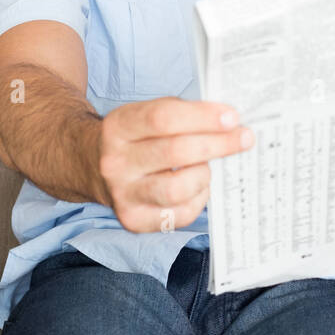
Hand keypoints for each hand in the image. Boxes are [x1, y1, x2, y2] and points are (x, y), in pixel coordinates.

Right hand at [95, 97, 254, 233]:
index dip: (202, 117)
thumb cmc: (134, 137)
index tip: (231, 117)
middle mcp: (115, 162)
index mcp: (118, 126)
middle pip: (175, 152)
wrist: (91, 166)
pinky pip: (179, 214)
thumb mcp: (145, 113)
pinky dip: (198, 198)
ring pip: (177, 188)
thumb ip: (181, 114)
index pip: (163, 118)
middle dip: (217, 144)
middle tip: (244, 138)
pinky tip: (197, 187)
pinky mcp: (133, 220)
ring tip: (207, 167)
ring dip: (203, 174)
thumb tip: (228, 122)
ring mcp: (122, 194)